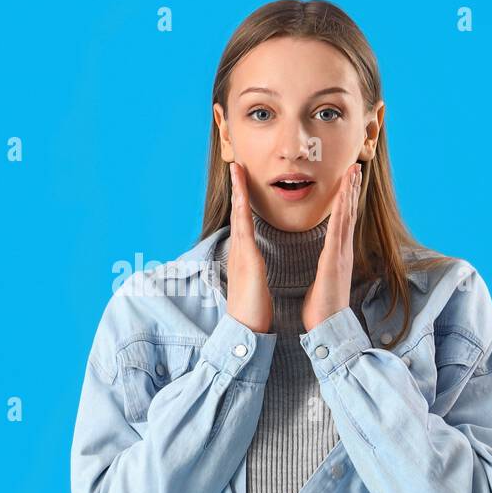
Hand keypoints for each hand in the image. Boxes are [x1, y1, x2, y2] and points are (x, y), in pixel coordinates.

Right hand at [226, 161, 273, 333]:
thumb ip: (253, 270)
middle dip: (237, 188)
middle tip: (236, 165)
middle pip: (238, 212)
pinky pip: (244, 230)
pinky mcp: (247, 260)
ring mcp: (242, 253)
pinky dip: (242, 211)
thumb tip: (252, 263)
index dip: (243, 200)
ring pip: (239, 215)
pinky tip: (242, 198)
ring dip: (238, 192)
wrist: (246, 328)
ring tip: (237, 170)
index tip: (243, 181)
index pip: (244, 221)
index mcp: (246, 255)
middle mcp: (240, 250)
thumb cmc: (253, 309)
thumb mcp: (255, 283)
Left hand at [302, 162, 361, 331]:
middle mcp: (343, 251)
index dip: (346, 200)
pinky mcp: (334, 260)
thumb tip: (324, 267)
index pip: (343, 222)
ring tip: (354, 171)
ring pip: (347, 217)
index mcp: (338, 255)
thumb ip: (324, 270)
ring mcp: (341, 254)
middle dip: (352, 189)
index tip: (347, 182)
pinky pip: (338, 230)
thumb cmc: (323, 308)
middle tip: (355, 166)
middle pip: (349, 213)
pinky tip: (344, 196)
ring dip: (350, 192)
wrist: (329, 326)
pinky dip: (343, 212)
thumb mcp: (322, 282)